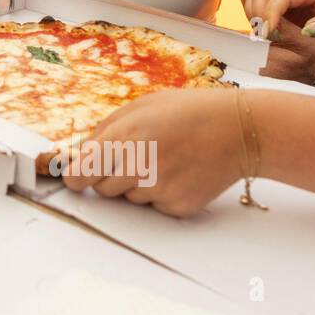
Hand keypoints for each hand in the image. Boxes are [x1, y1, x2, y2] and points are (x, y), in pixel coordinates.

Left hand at [60, 89, 243, 217]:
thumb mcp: (139, 108)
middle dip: (109, 176)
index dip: (77, 176)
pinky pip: (154, 206)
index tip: (78, 175)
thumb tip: (80, 156)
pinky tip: (179, 172)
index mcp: (123, 138)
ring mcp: (159, 190)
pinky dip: (161, 193)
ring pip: (129, 198)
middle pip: (102, 189)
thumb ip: (104, 132)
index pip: (80, 175)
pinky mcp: (178, 206)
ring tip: (163, 159)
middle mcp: (138, 167)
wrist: (238, 130)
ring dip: (136, 184)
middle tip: (134, 156)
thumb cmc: (186, 113)